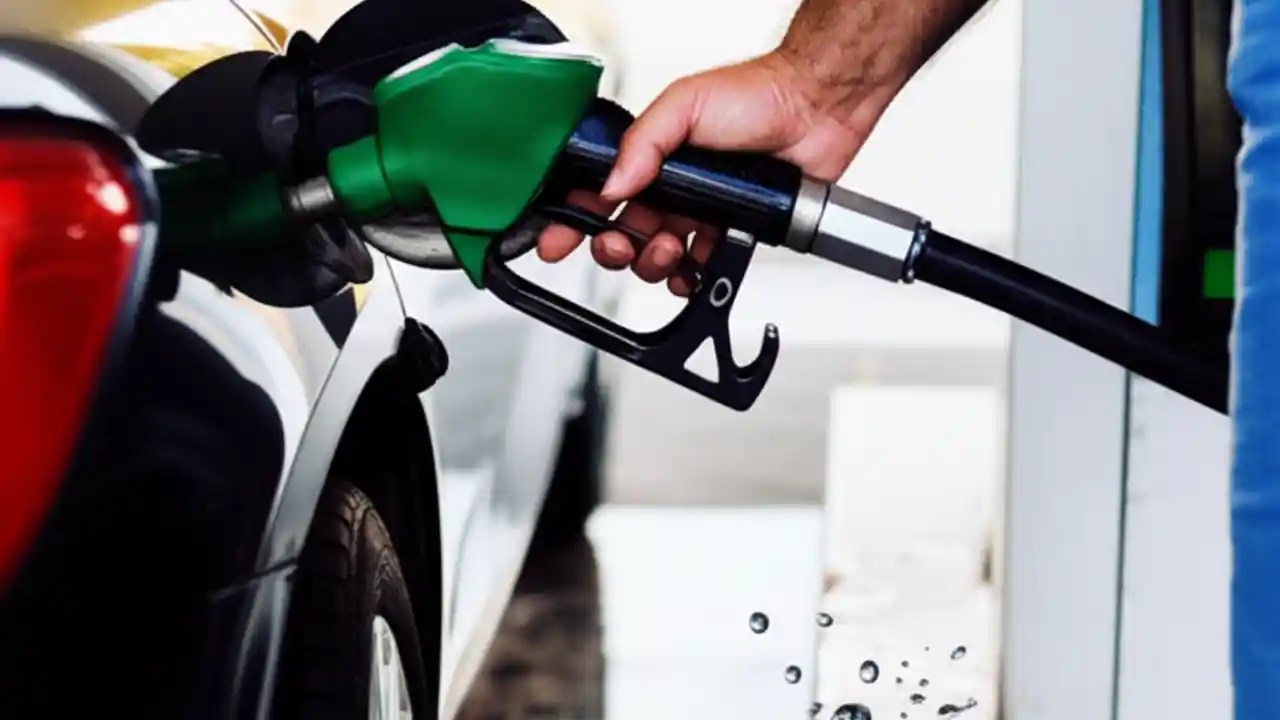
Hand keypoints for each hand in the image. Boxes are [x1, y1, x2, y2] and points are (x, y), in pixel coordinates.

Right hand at [535, 49, 902, 294]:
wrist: (815, 110)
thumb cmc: (756, 95)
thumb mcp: (684, 105)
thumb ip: (643, 142)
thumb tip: (613, 181)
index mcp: (650, 158)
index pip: (598, 195)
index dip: (573, 220)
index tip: (556, 241)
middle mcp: (671, 187)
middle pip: (622, 236)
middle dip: (614, 248)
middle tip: (623, 245)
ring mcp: (700, 212)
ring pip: (657, 258)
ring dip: (653, 264)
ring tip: (670, 248)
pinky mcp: (731, 233)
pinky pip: (701, 270)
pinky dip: (691, 279)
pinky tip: (692, 272)